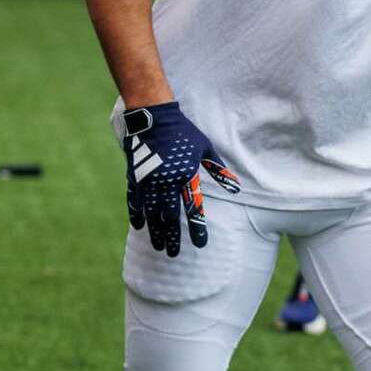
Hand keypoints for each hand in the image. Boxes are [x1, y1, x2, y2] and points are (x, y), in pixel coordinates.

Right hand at [121, 102, 239, 256]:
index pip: (193, 207)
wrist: (153, 116)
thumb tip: (235, 186)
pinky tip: (139, 226)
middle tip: (174, 253)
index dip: (197, 226)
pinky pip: (135, 199)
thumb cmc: (183, 132)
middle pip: (170, 216)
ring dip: (156, 231)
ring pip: (152, 212)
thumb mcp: (204, 148)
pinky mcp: (135, 176)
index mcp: (185, 175)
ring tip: (159, 246)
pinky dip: (137, 213)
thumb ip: (217, 169)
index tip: (200, 243)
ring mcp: (148, 180)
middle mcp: (166, 181)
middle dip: (173, 236)